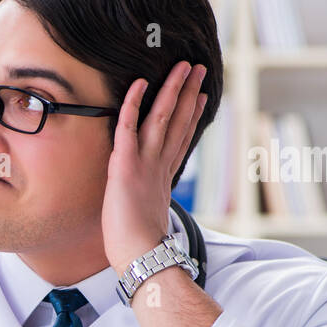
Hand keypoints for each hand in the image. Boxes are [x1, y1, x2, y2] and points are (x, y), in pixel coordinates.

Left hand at [101, 61, 207, 273]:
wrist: (141, 258)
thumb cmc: (139, 249)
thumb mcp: (146, 221)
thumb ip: (149, 206)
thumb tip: (151, 212)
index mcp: (163, 179)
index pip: (179, 140)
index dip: (190, 117)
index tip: (200, 98)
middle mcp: (158, 167)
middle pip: (177, 123)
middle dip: (188, 94)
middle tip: (198, 70)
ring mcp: (145, 165)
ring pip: (161, 118)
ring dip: (172, 90)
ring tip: (183, 67)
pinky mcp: (126, 166)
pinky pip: (129, 128)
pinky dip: (134, 104)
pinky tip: (140, 83)